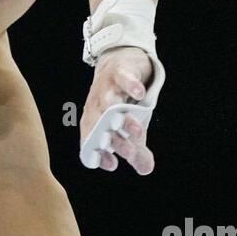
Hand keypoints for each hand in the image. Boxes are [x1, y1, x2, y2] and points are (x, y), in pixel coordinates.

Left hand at [80, 46, 155, 173]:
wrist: (120, 65)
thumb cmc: (122, 104)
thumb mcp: (129, 129)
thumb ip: (137, 150)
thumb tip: (146, 170)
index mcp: (93, 122)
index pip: (90, 141)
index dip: (98, 154)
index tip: (112, 165)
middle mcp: (95, 106)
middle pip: (100, 126)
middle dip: (114, 140)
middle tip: (130, 153)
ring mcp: (106, 88)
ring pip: (110, 104)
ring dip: (123, 118)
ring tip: (137, 131)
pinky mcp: (119, 73)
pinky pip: (124, 79)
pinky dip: (131, 86)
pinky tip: (140, 94)